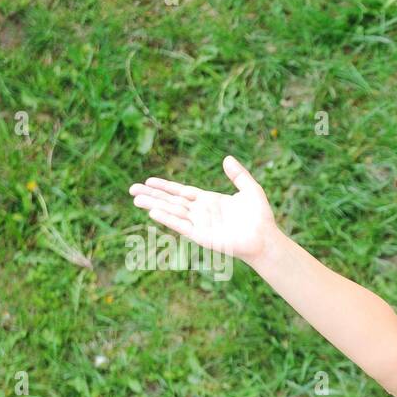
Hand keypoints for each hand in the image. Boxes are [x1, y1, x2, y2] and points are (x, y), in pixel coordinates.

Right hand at [128, 155, 277, 265]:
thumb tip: (226, 158)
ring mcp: (200, 225)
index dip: (165, 186)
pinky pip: (182, 226)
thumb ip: (239, 175)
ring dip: (154, 205)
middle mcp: (202, 213)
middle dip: (152, 195)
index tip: (148, 180)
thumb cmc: (261, 217)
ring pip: (172, 212)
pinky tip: (153, 212)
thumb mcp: (251, 189)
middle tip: (131, 189)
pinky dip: (168, 219)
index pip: (182, 192)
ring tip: (135, 199)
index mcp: (210, 201)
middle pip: (171, 201)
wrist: (265, 238)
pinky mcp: (202, 237)